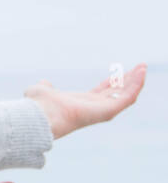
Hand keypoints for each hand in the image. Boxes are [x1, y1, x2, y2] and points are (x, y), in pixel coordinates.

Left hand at [24, 64, 146, 139]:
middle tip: (139, 67)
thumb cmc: (39, 105)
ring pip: (125, 95)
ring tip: (143, 67)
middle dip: (128, 80)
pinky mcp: (108, 111)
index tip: (119, 72)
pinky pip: (128, 97)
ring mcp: (102, 111)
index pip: (102, 92)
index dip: (111, 82)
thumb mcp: (43, 90)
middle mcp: (94, 108)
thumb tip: (44, 83)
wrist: (41, 114)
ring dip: (136, 81)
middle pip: (117, 93)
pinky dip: (136, 84)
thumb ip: (45, 87)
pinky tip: (141, 72)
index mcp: (81, 103)